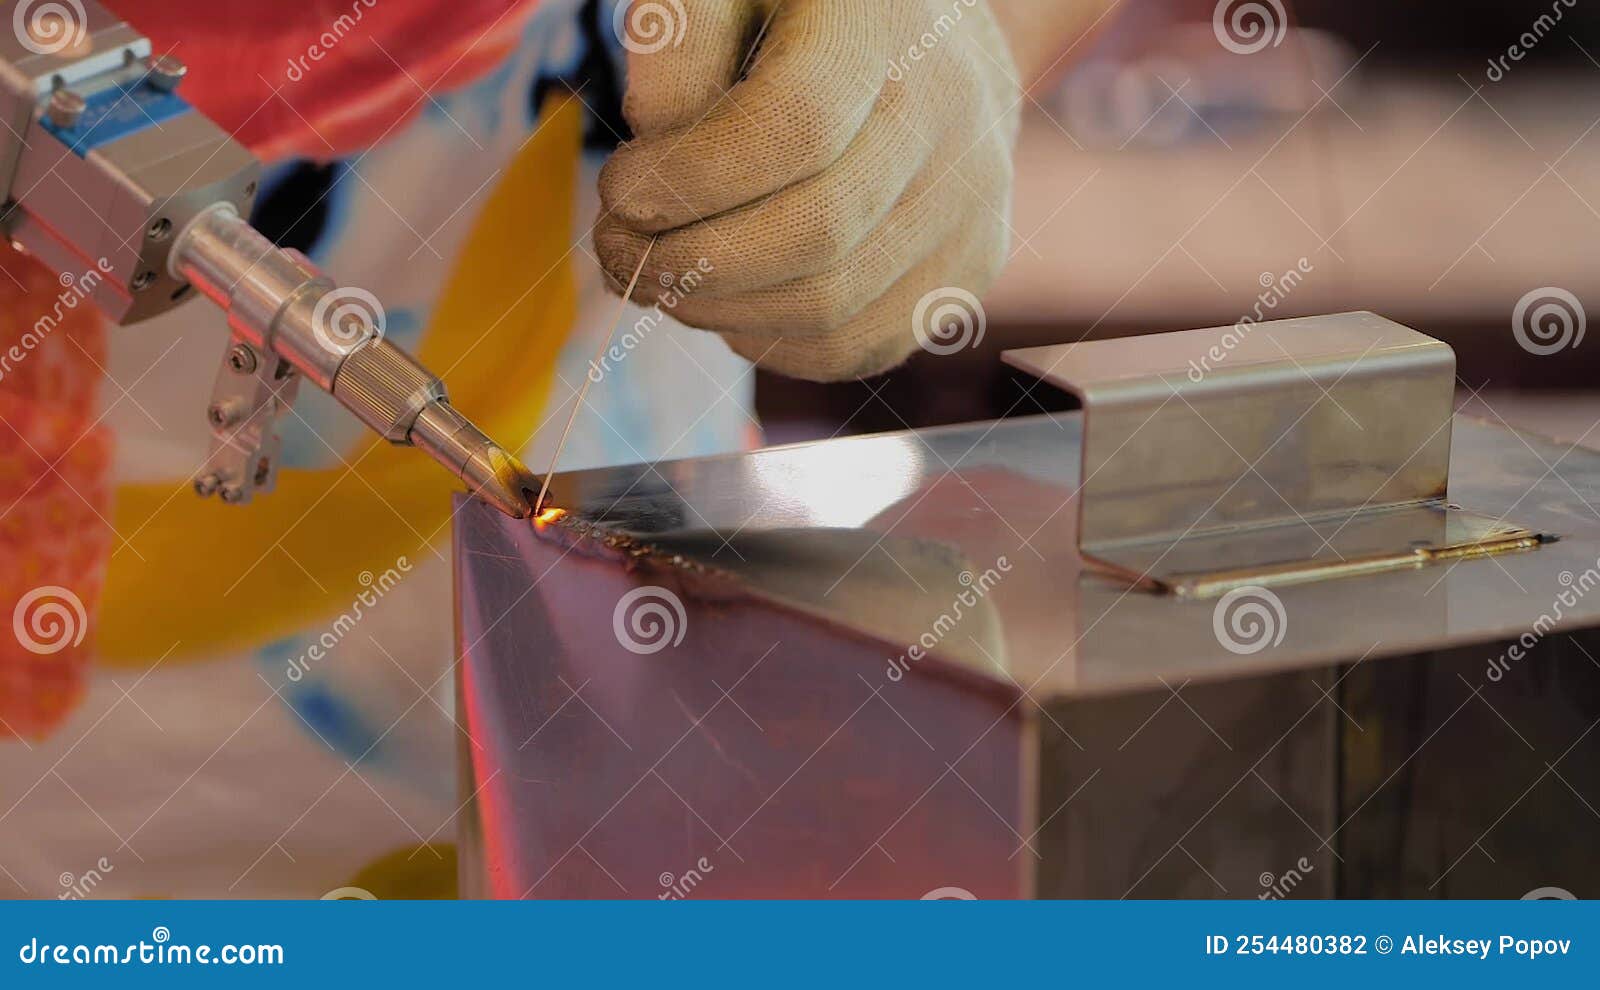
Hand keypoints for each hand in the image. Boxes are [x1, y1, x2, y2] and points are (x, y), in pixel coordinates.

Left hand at [596, 0, 1020, 381]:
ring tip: (663, 276)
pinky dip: (769, 342)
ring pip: (830, 306)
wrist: (923, 27)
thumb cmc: (798, 9)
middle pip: (814, 233)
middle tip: (619, 250)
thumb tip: (658, 146)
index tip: (620, 191)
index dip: (690, 180)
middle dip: (688, 261)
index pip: (793, 128)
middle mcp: (952, 115)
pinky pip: (854, 346)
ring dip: (717, 311)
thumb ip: (678, 40)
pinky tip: (730, 300)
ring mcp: (971, 202)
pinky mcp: (967, 267)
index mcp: (886, 24)